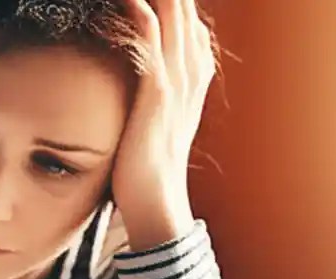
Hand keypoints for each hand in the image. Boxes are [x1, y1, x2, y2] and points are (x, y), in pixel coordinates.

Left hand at [111, 0, 215, 251]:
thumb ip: (156, 85)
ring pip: (171, 14)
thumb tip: (141, 70)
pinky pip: (150, 42)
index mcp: (194, 71)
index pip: (186, 15)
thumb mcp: (158, 115)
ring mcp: (178, 81)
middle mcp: (192, 69)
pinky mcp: (157, 94)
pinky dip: (141, 13)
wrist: (157, 202)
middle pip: (183, 6)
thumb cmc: (147, 162)